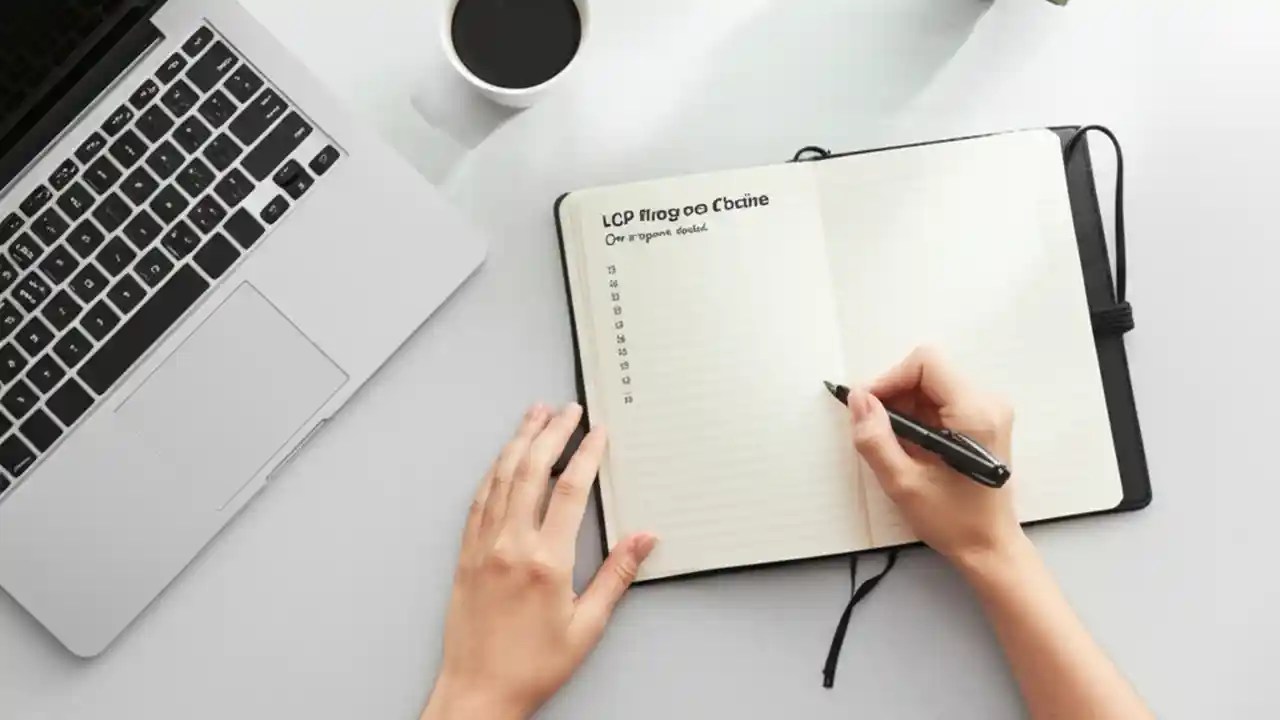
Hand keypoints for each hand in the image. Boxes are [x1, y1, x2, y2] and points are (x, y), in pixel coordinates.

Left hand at [422, 403, 656, 719]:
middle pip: (532, 471)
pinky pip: (478, 500)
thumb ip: (616, 576)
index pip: (569, 490)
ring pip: (500, 477)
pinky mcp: (465, 555)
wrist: (477, 692)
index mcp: (546, 561)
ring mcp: (483, 546)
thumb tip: (644, 539)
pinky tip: (501, 458)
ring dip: (519, 441)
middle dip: (551, 433)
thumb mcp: (587, 627)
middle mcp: (510, 545)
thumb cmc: (531, 666)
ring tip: (533, 415)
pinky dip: (492, 471)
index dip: (585, 454)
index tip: (597, 433)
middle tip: (566, 409)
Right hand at [847, 347, 1022, 568]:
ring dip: (903, 408)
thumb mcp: (904, 484)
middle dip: (894, 396)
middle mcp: (987, 402)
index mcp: (975, 412)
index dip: (889, 379)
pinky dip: (916, 417)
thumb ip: (875, 438)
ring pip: (930, 385)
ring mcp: (987, 409)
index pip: (926, 363)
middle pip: (927, 372)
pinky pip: (939, 400)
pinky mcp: (982, 419)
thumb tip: (857, 398)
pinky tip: (911, 447)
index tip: (867, 408)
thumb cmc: (953, 521)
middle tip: (876, 432)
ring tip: (894, 445)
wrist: (989, 547)